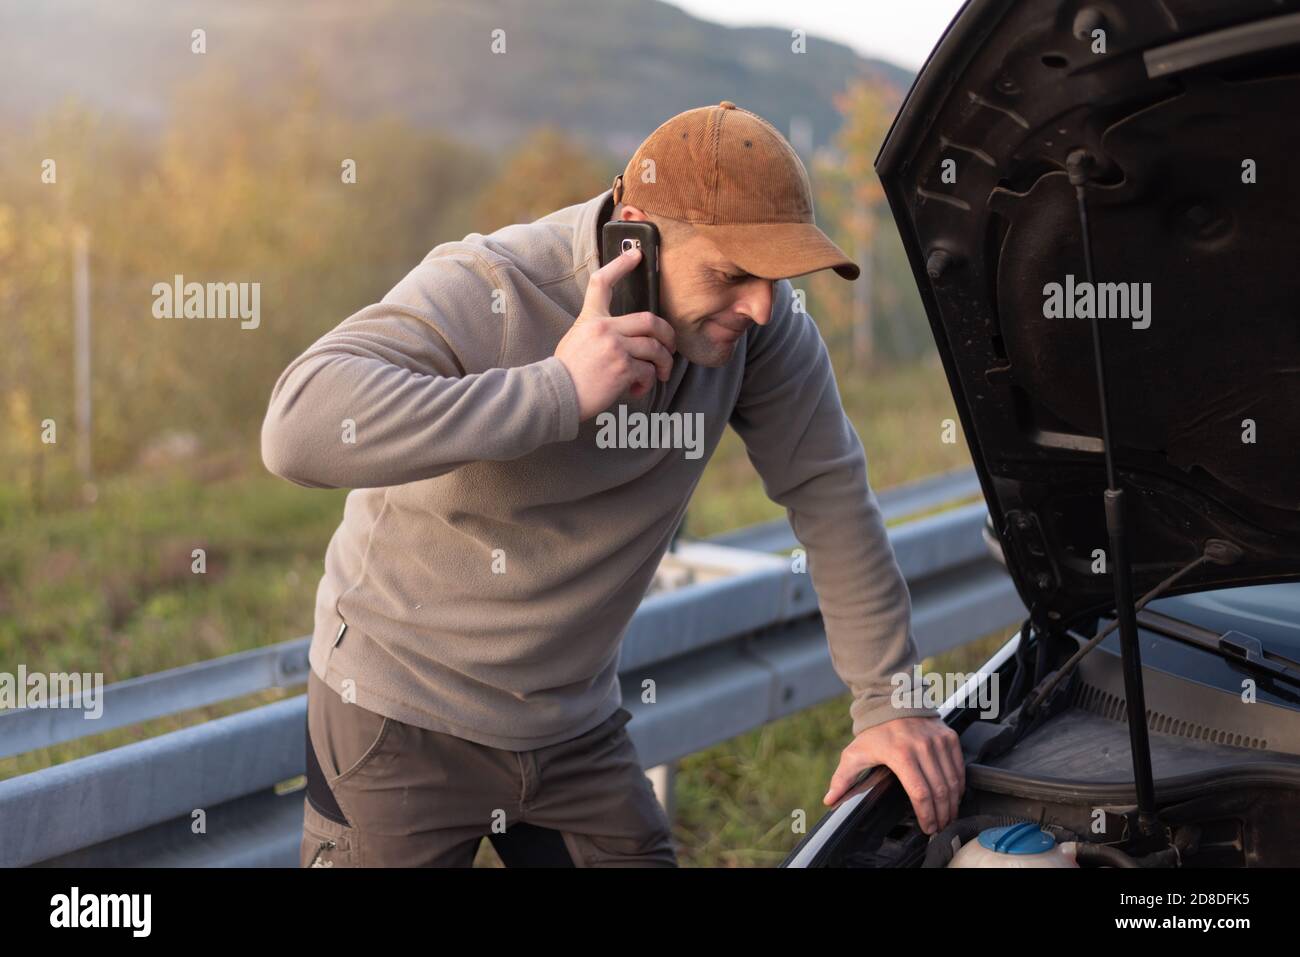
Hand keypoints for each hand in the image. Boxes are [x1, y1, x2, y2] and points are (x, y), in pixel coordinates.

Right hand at [555, 246, 675, 419]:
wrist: (555, 393)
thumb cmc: (567, 371)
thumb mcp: (576, 338)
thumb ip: (599, 331)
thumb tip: (626, 337)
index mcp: (591, 318)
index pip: (602, 282)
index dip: (620, 265)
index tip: (636, 254)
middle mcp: (604, 328)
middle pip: (650, 321)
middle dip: (667, 335)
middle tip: (670, 347)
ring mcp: (614, 347)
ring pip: (655, 348)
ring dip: (663, 363)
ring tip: (660, 374)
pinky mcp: (622, 367)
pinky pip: (648, 371)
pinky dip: (648, 382)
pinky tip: (638, 389)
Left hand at [822, 716, 964, 834]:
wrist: (892, 701)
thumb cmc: (873, 732)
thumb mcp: (854, 753)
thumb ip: (843, 779)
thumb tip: (830, 800)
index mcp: (899, 754)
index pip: (919, 792)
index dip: (926, 814)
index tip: (927, 827)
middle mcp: (922, 747)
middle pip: (939, 790)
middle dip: (942, 814)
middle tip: (940, 827)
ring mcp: (937, 741)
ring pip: (952, 781)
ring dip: (953, 803)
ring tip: (948, 816)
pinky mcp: (948, 737)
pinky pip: (959, 767)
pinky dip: (959, 785)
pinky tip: (954, 797)